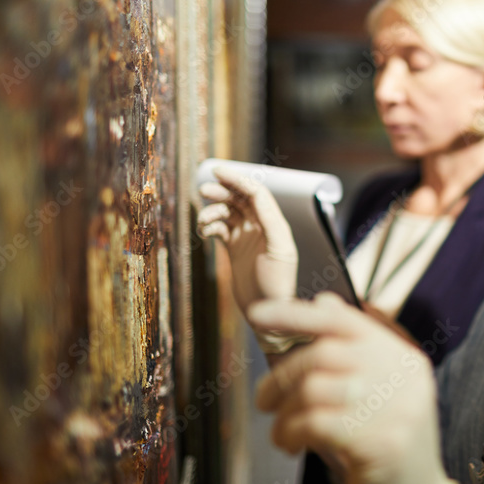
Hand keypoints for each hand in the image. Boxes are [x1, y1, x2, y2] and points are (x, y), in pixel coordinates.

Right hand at [196, 166, 297, 313]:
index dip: (237, 179)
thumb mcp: (280, 250)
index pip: (255, 192)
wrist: (267, 312)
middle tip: (203, 190)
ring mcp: (246, 238)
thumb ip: (271, 221)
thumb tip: (257, 194)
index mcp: (274, 223)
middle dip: (222, 192)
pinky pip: (219, 229)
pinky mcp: (234, 249)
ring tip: (203, 221)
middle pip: (239, 198)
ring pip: (226, 213)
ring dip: (213, 211)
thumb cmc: (278, 283)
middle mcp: (261, 227)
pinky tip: (205, 232)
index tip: (217, 171)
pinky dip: (209, 226)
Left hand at [250, 293, 463, 483]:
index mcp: (404, 358)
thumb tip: (322, 300)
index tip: (259, 313)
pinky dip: (290, 433)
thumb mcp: (379, 396)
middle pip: (324, 354)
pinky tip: (291, 446)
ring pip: (314, 389)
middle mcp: (403, 377)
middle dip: (282, 375)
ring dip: (284, 412)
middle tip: (264, 400)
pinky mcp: (381, 444)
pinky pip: (314, 423)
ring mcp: (396, 410)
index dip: (298, 313)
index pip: (346, 320)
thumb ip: (355, 353)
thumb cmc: (386, 449)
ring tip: (282, 432)